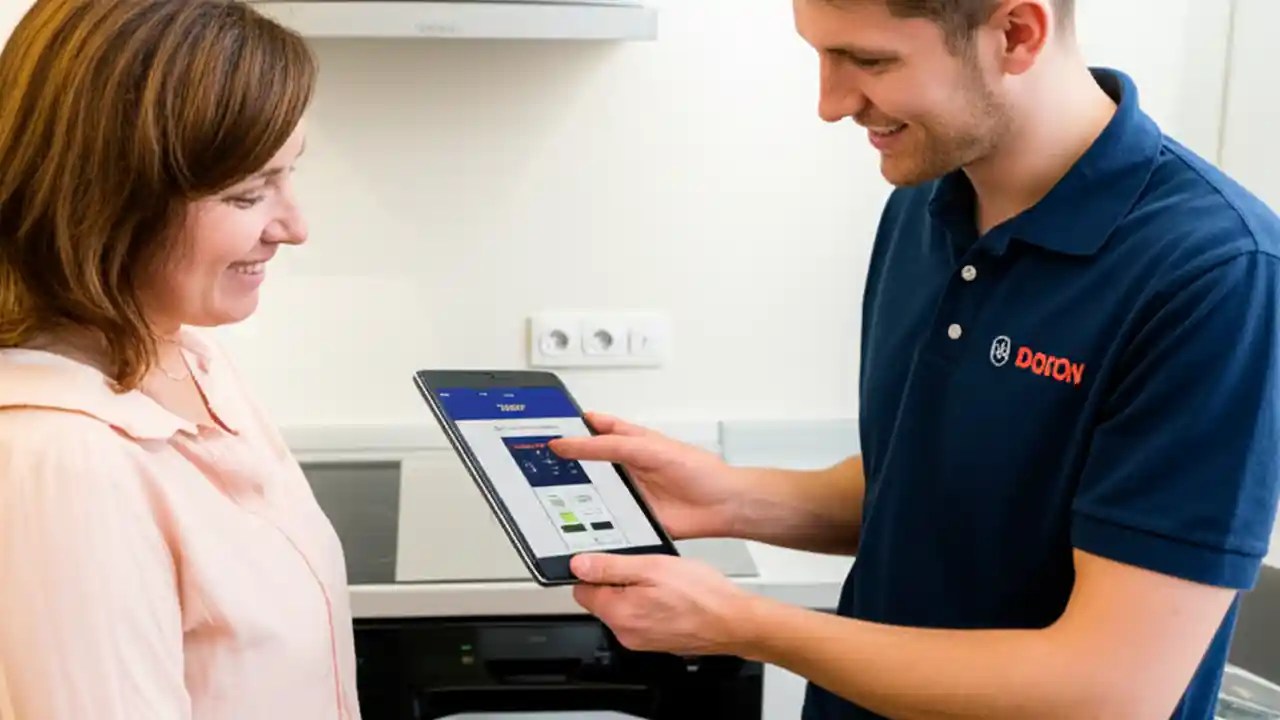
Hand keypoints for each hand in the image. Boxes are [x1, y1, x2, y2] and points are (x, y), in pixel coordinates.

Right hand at [550, 414, 742, 539]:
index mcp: (630, 442)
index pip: (592, 430)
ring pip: (593, 496)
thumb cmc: (696, 470)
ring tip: (550, 500)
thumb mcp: (645, 449)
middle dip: (563, 469)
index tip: (541, 431)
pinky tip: (579, 528)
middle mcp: (626, 468)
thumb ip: (607, 446)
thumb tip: (569, 442)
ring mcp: (629, 495)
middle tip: (536, 470)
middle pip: (587, 466)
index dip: (569, 428)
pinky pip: (606, 523)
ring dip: (575, 500)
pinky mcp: (633, 520)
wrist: (722, 505)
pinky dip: (592, 526)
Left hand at [570, 552, 759, 655]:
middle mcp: (625, 633)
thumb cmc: (702, 596)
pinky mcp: (656, 642)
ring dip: (636, 592)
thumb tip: (579, 565)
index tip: (612, 560)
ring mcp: (641, 641)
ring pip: (623, 608)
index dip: (595, 570)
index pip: (582, 590)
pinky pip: (641, 618)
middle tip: (646, 568)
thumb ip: (611, 567)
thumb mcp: (653, 567)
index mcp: (619, 614)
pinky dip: (650, 605)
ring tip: (663, 581)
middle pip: (602, 600)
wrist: (735, 623)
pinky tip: (671, 595)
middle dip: (618, 581)